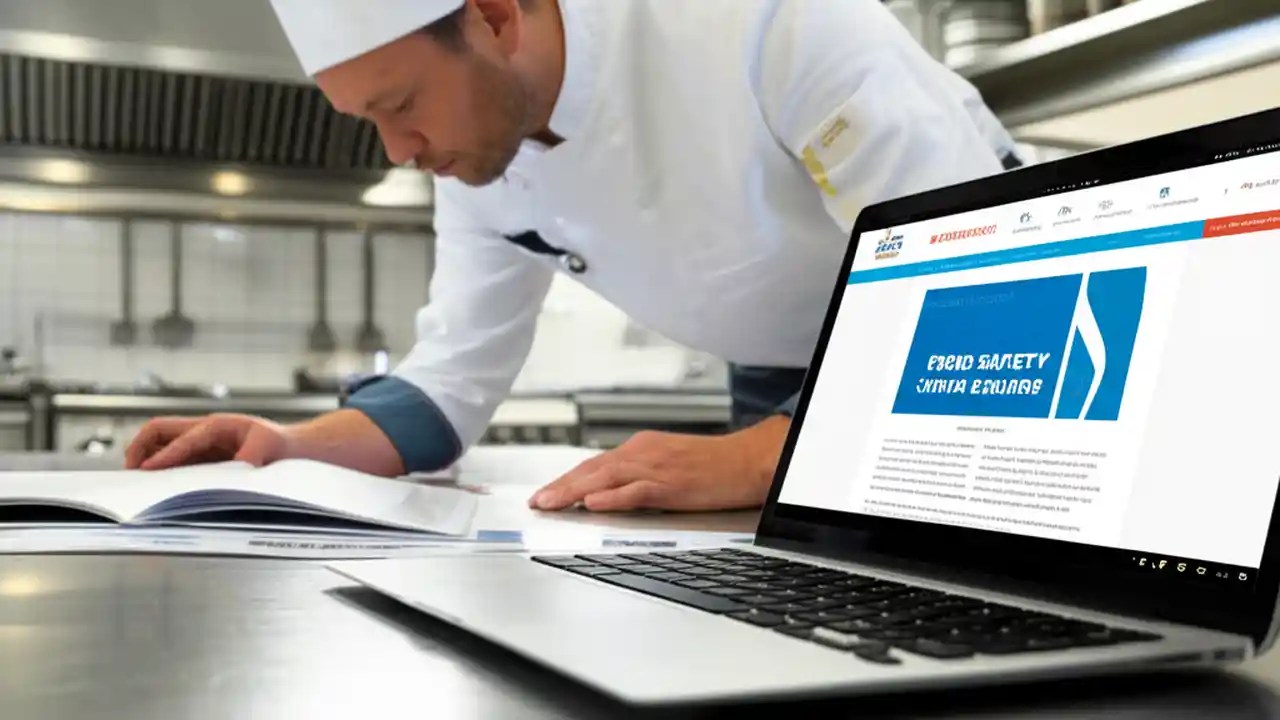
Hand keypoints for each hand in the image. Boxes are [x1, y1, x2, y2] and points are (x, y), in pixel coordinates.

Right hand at [125, 414, 292, 469]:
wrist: (296, 449)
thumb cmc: (283, 446)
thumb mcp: (269, 449)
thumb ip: (249, 458)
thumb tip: (229, 469)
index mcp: (219, 425)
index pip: (184, 438)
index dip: (164, 455)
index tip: (145, 471)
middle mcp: (205, 431)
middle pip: (158, 431)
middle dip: (139, 448)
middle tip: (129, 474)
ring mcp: (201, 444)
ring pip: (160, 445)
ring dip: (146, 459)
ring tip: (136, 483)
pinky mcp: (201, 458)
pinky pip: (172, 461)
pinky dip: (160, 470)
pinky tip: (156, 488)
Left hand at [528, 416, 790, 511]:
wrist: (750, 460)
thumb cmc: (716, 465)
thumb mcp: (670, 463)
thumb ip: (641, 474)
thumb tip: (611, 491)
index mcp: (643, 447)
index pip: (596, 463)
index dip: (568, 479)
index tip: (547, 492)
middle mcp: (644, 452)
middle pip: (593, 469)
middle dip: (561, 486)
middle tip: (537, 502)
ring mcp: (657, 467)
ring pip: (606, 478)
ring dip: (575, 491)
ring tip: (551, 503)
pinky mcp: (672, 485)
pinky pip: (636, 491)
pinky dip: (612, 497)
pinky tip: (594, 503)